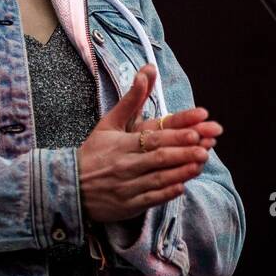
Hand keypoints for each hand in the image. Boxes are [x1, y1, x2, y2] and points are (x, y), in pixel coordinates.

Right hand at [77, 64, 223, 223]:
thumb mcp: (109, 122)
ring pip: (158, 179)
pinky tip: (182, 187)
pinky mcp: (127, 205)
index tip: (196, 131)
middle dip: (184, 153)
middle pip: (159, 158)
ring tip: (201, 164)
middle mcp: (125, 165)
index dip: (176, 135)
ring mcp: (126, 186)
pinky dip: (166, 193)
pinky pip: (150, 199)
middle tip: (206, 147)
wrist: (69, 186)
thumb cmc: (94, 152)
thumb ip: (132, 99)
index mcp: (122, 144)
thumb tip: (148, 70)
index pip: (153, 138)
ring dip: (181, 172)